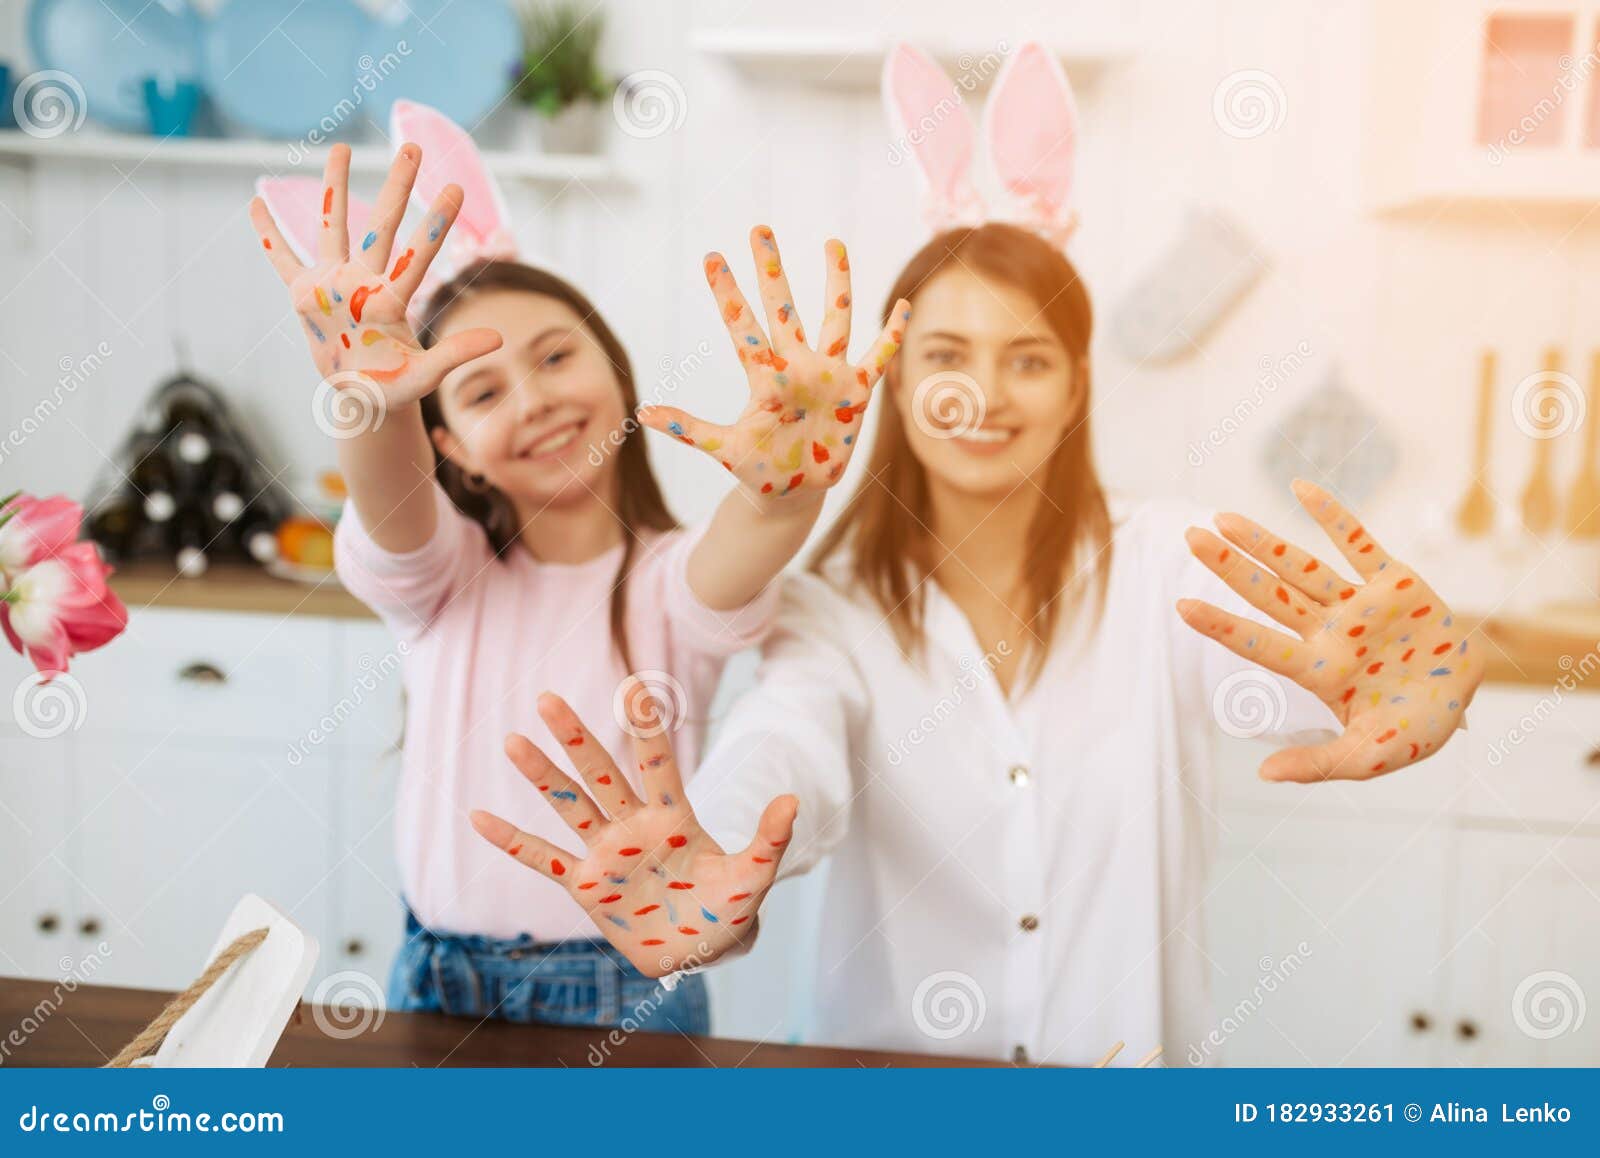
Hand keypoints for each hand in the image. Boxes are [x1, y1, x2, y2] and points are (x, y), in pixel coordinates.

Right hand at [248, 142, 501, 413]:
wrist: (364, 396)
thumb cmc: (397, 385)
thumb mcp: (425, 375)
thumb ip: (455, 355)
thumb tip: (499, 339)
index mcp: (392, 300)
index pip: (418, 254)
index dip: (436, 223)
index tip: (456, 187)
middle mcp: (364, 282)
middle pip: (382, 226)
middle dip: (397, 187)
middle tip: (413, 145)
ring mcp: (333, 285)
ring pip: (333, 227)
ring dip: (335, 188)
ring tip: (341, 148)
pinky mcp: (304, 296)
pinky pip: (283, 260)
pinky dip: (269, 236)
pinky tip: (255, 203)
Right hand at [470, 686, 797, 977]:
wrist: (704, 949)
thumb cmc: (730, 909)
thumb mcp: (753, 879)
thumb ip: (768, 841)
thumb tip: (792, 800)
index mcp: (674, 817)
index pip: (657, 764)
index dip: (646, 728)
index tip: (633, 686)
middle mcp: (634, 825)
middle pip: (600, 774)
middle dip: (575, 738)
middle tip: (547, 698)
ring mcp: (607, 853)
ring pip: (569, 807)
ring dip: (542, 778)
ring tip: (512, 742)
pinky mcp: (587, 886)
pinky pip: (544, 860)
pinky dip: (514, 843)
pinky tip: (479, 818)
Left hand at [641, 226, 910, 500]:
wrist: (791, 493)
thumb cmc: (756, 468)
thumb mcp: (723, 448)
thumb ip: (688, 428)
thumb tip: (641, 414)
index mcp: (764, 376)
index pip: (743, 327)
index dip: (728, 294)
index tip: (712, 257)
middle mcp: (795, 365)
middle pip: (783, 308)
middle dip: (771, 270)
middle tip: (759, 229)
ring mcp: (827, 375)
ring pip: (835, 317)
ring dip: (836, 282)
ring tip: (832, 243)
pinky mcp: (856, 392)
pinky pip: (877, 358)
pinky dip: (890, 336)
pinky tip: (900, 306)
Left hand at [1177, 478, 1484, 782]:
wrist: (1466, 699)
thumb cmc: (1412, 731)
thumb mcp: (1369, 758)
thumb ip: (1319, 764)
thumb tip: (1264, 774)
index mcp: (1319, 671)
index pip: (1259, 644)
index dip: (1222, 625)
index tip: (1179, 606)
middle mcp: (1329, 632)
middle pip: (1269, 594)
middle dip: (1229, 567)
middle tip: (1188, 537)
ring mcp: (1358, 605)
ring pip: (1301, 567)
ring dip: (1264, 541)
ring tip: (1221, 517)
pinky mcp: (1395, 582)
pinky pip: (1359, 544)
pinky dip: (1333, 517)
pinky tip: (1300, 489)